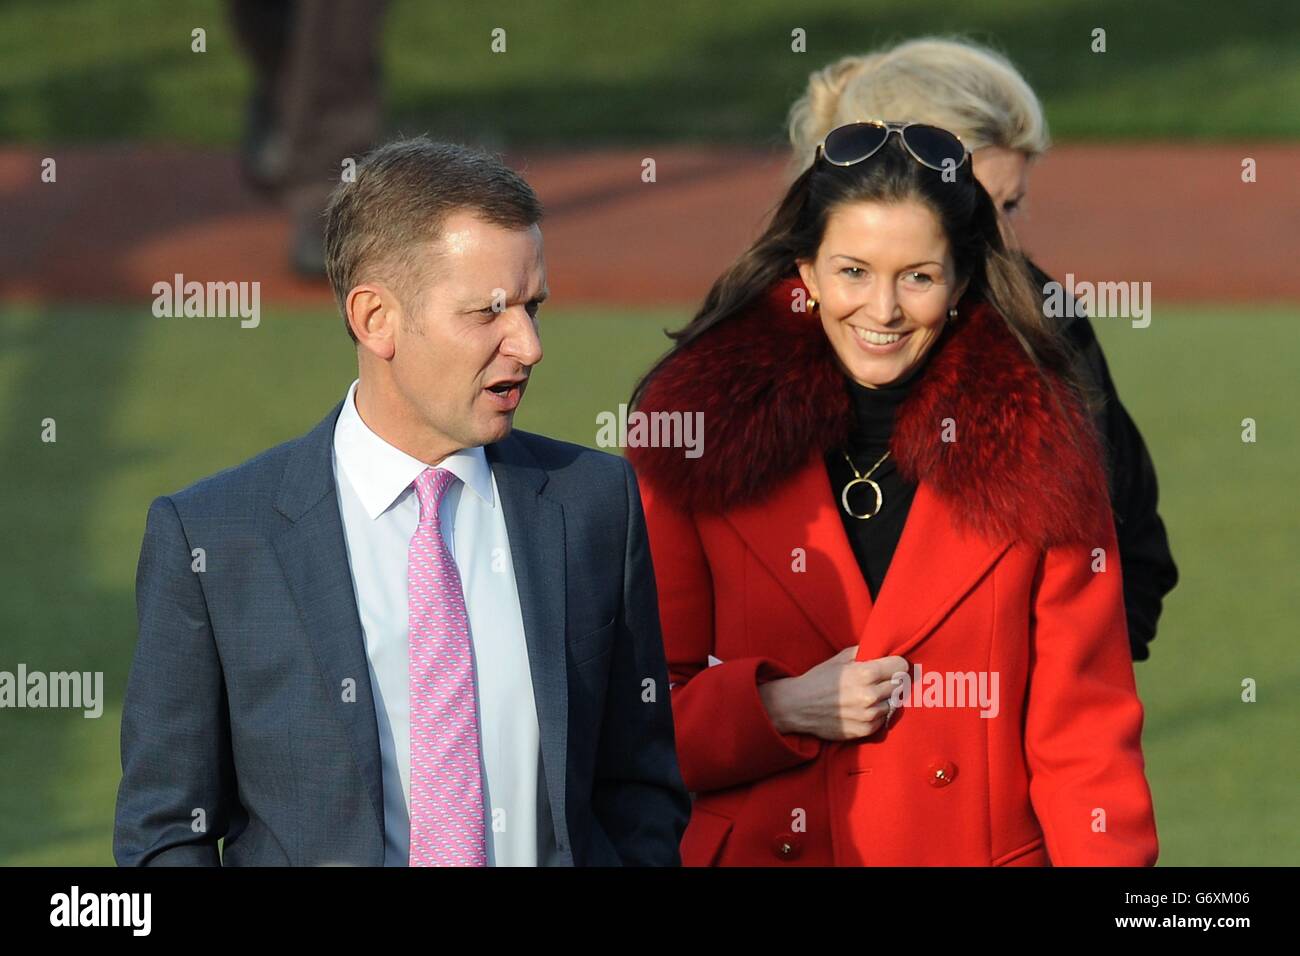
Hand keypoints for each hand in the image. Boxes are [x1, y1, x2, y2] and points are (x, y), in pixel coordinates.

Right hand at [759, 647, 907, 741]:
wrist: (797, 707)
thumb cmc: (819, 679)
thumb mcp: (840, 658)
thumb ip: (865, 652)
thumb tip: (884, 649)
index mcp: (865, 674)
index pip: (901, 667)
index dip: (897, 664)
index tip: (892, 666)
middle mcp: (870, 696)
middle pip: (900, 685)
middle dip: (892, 681)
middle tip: (879, 680)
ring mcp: (868, 715)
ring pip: (893, 703)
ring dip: (885, 699)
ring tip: (868, 695)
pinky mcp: (865, 730)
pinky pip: (883, 719)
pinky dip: (876, 714)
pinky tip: (862, 708)